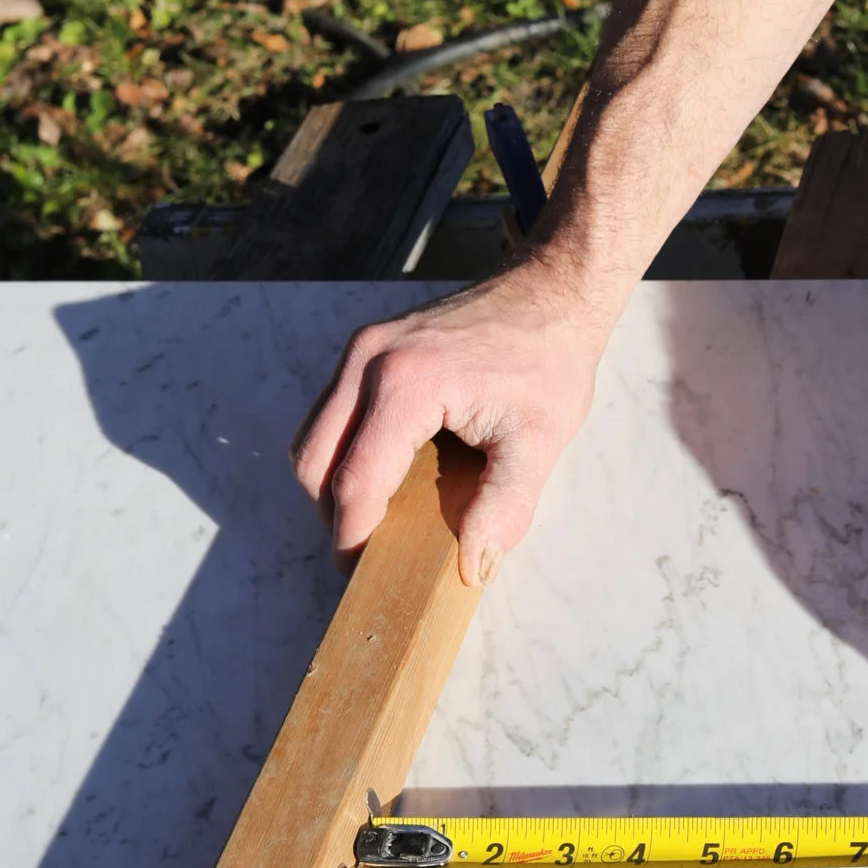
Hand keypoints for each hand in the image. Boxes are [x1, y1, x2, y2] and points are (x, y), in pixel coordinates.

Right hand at [291, 257, 601, 584]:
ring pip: (314, 436)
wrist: (553, 292)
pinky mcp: (369, 346)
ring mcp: (363, 348)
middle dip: (334, 514)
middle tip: (369, 552)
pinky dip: (343, 450)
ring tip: (376, 518)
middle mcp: (370, 359)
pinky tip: (383, 475)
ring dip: (333, 483)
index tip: (366, 576)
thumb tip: (473, 566)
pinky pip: (332, 412)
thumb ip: (505, 507)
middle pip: (314, 461)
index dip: (354, 537)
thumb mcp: (541, 440)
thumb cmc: (550, 360)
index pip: (356, 481)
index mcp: (408, 383)